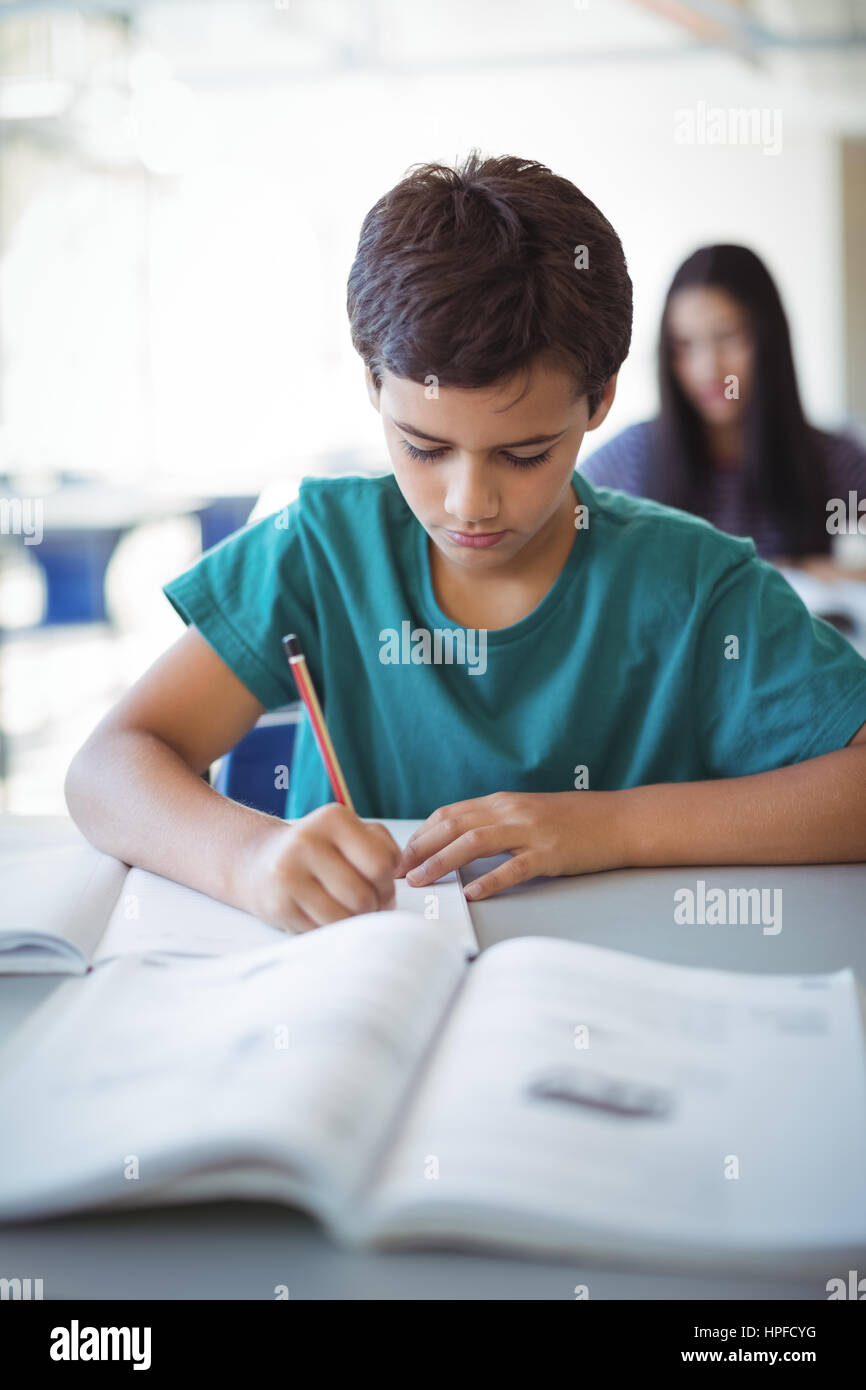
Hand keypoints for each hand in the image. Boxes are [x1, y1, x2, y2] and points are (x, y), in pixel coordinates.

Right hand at [242, 803, 401, 931]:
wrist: (259, 862)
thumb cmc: (319, 850)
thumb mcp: (350, 833)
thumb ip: (383, 847)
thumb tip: (396, 882)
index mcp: (333, 818)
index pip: (381, 865)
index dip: (389, 886)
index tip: (382, 890)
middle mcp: (307, 841)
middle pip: (364, 896)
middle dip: (374, 908)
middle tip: (368, 907)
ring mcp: (288, 874)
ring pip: (344, 918)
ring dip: (354, 923)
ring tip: (349, 912)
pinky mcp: (278, 905)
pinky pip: (322, 931)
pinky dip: (331, 929)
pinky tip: (324, 915)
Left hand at [395, 791, 628, 900]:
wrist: (619, 820)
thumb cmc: (573, 822)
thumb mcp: (527, 814)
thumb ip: (495, 825)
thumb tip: (457, 845)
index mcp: (502, 803)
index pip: (448, 814)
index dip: (420, 835)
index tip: (401, 856)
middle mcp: (510, 812)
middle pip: (453, 825)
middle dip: (419, 849)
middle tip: (397, 872)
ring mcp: (530, 831)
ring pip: (474, 842)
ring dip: (441, 862)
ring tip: (421, 880)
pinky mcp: (550, 854)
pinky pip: (513, 867)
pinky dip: (489, 881)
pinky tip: (472, 893)